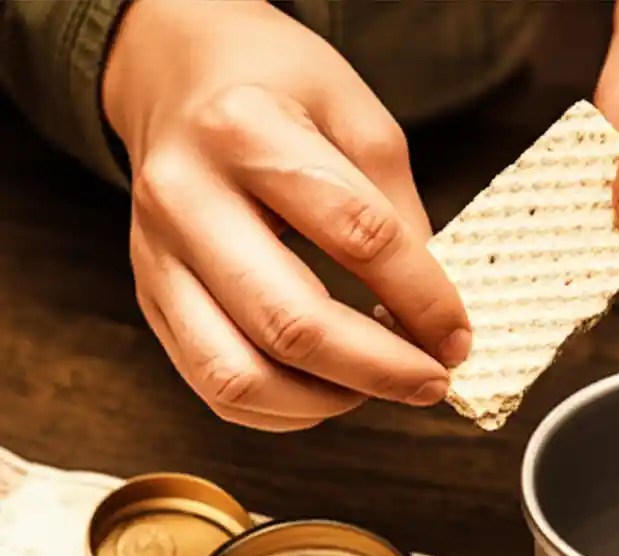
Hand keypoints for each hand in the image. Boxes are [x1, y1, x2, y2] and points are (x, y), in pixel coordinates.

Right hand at [103, 0, 470, 431]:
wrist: (180, 76)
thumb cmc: (280, 91)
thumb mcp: (360, 119)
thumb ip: (399, 214)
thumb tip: (432, 317)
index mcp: (248, 132)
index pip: (357, 236)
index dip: (423, 299)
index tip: (460, 335)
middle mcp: (186, 198)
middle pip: (290, 323)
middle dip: (380, 370)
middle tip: (433, 381)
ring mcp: (157, 255)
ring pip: (238, 375)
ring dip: (326, 401)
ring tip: (379, 386)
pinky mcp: (150, 296)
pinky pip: (212, 385)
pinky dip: (281, 408)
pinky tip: (329, 389)